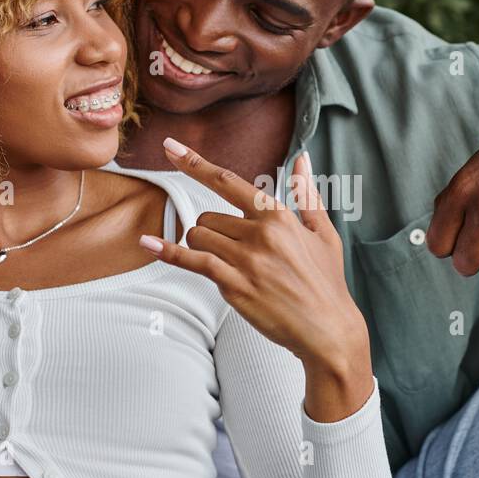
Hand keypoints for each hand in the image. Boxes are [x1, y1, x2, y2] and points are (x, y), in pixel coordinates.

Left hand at [139, 139, 372, 413]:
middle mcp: (261, 234)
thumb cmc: (327, 282)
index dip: (194, 163)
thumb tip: (301, 158)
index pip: (228, 182)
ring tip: (227, 264)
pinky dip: (169, 252)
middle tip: (233, 252)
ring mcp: (246, 260)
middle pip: (207, 217)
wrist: (329, 330)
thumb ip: (306, 194)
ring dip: (200, 246)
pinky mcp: (235, 286)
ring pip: (198, 236)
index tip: (170, 148)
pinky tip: (149, 244)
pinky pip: (193, 261)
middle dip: (211, 230)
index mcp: (279, 216)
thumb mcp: (323, 234)